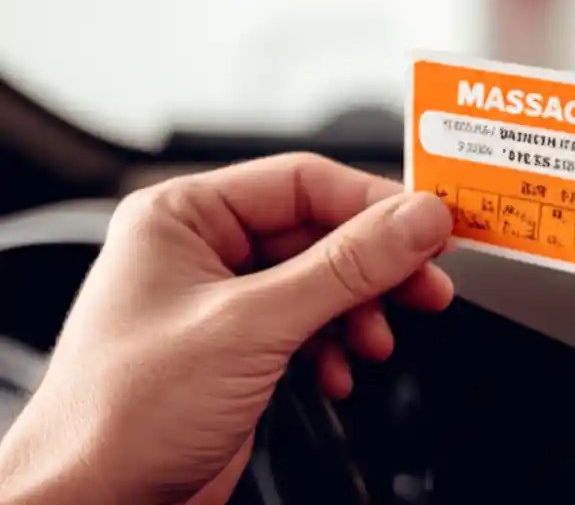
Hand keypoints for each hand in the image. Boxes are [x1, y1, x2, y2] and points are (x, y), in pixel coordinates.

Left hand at [0, 154, 453, 504]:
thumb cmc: (119, 414)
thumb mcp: (252, 326)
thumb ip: (345, 268)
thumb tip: (415, 221)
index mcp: (184, 215)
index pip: (304, 182)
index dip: (375, 203)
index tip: (432, 226)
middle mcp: (202, 250)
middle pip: (321, 233)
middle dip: (377, 266)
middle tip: (428, 284)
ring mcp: (222, 301)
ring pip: (323, 281)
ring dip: (361, 311)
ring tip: (379, 340)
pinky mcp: (239, 349)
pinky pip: (310, 325)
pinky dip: (336, 347)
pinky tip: (339, 371)